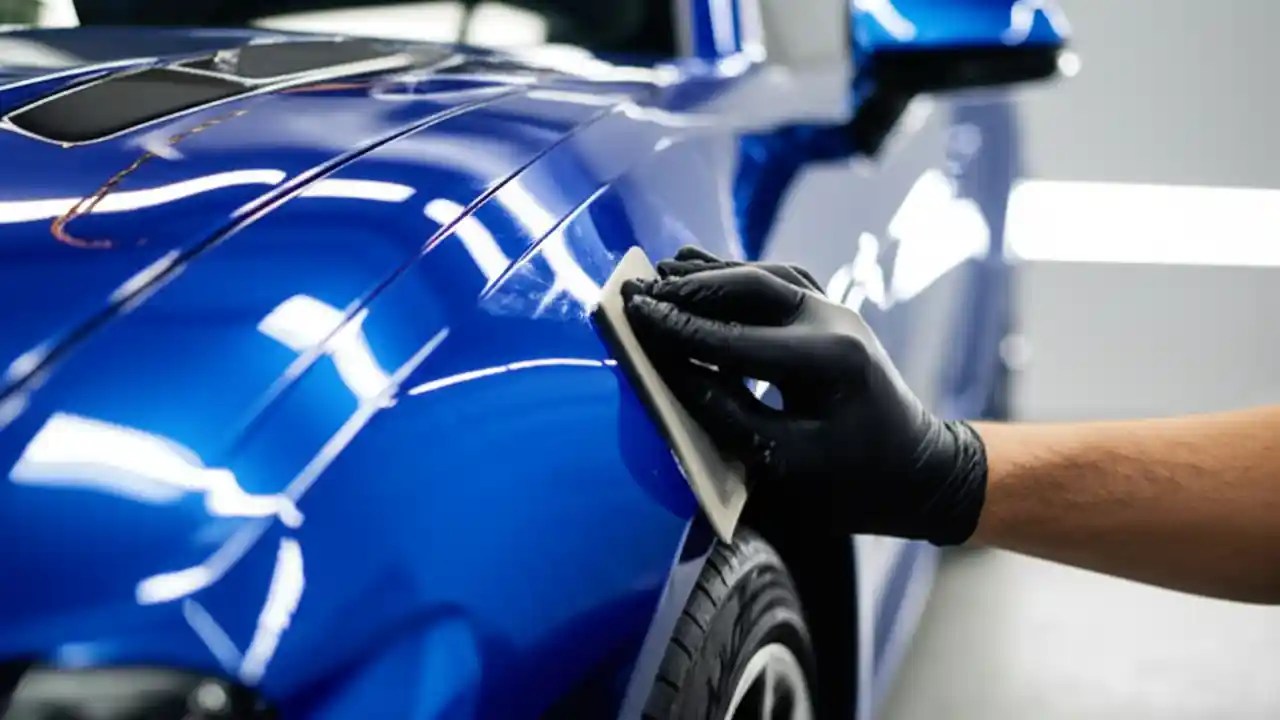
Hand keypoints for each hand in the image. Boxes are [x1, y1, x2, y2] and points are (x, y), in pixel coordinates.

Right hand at [623, 248, 986, 544]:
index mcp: (825, 363)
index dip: (677, 328)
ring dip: (711, 275)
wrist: (919, 473)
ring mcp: (837, 312)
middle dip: (689, 289)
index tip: (632, 314)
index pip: (733, 338)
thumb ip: (726, 413)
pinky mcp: (834, 314)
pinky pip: (779, 281)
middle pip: (750, 288)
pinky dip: (738, 276)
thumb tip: (674, 372)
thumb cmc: (854, 484)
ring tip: (661, 272)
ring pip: (764, 275)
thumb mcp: (785, 463)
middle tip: (638, 288)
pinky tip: (706, 273)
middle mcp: (833, 323)